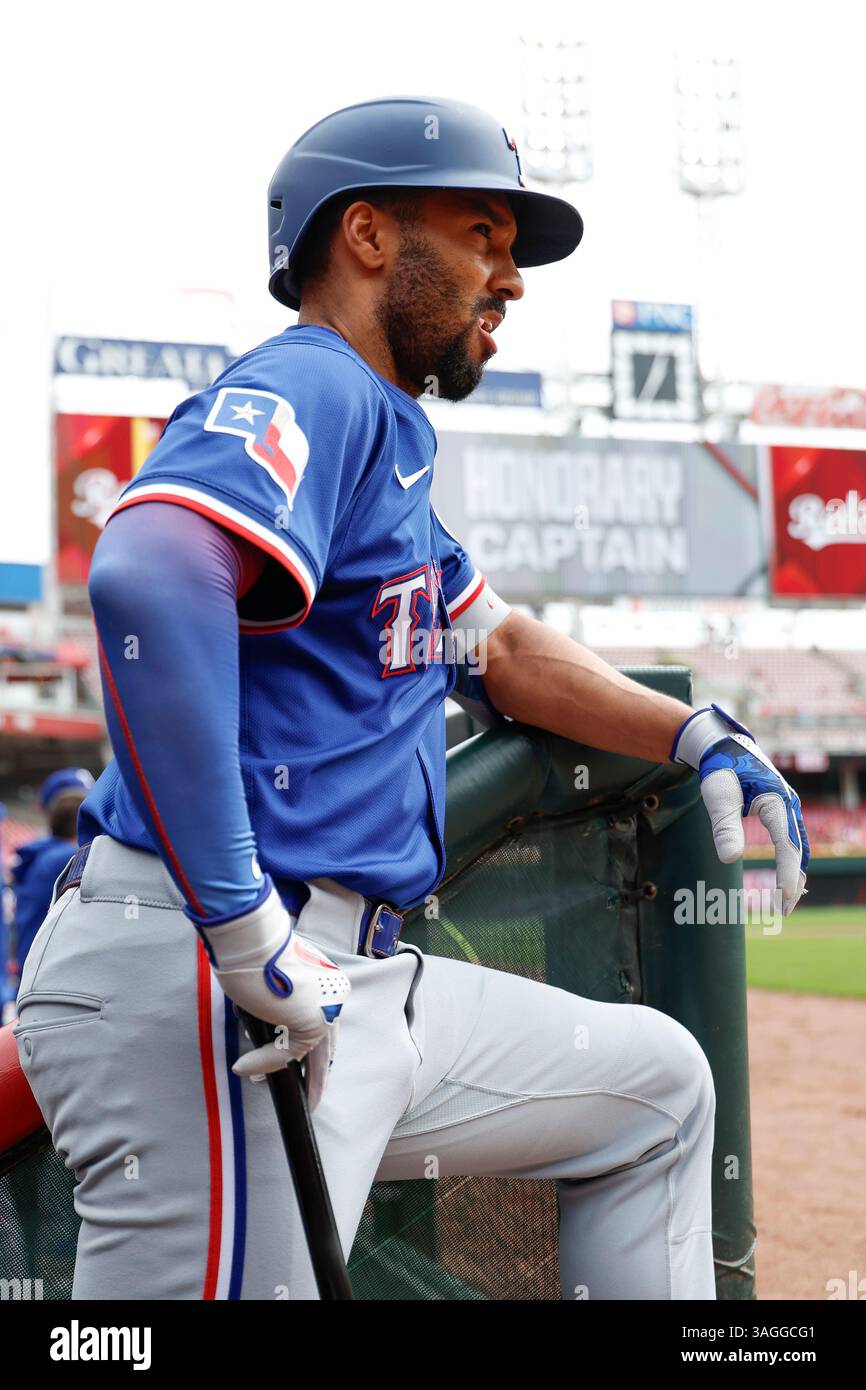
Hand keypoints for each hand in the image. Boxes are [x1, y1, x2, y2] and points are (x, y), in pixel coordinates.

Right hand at [194, 879, 349, 1109]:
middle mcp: (334, 998)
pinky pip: (285, 1055)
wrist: (254, 936)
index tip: (299, 1064)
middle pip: (328, 1047)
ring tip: (264, 1085)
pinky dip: (263, 1063)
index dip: (314, 1049)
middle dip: (317, 1076)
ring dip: (288, 1075)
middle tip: (312, 1099)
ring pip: (311, 1057)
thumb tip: (265, 1026)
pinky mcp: (311, 1023)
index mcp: (330, 983)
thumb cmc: (258, 949)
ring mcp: (326, 1011)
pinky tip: (244, 1067)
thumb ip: (279, 1003)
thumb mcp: (274, 979)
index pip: (327, 1024)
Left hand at [672, 704, 809, 916]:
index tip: (782, 901)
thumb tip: (730, 860)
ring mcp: (789, 807)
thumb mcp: (718, 797)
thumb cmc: (720, 770)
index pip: (788, 846)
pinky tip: (786, 878)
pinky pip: (793, 840)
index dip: (786, 875)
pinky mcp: (783, 810)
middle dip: (793, 881)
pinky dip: (792, 861)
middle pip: (799, 850)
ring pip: (799, 846)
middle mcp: (789, 805)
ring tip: (785, 902)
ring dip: (795, 873)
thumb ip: (724, 827)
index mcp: (777, 802)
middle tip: (782, 911)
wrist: (723, 747)